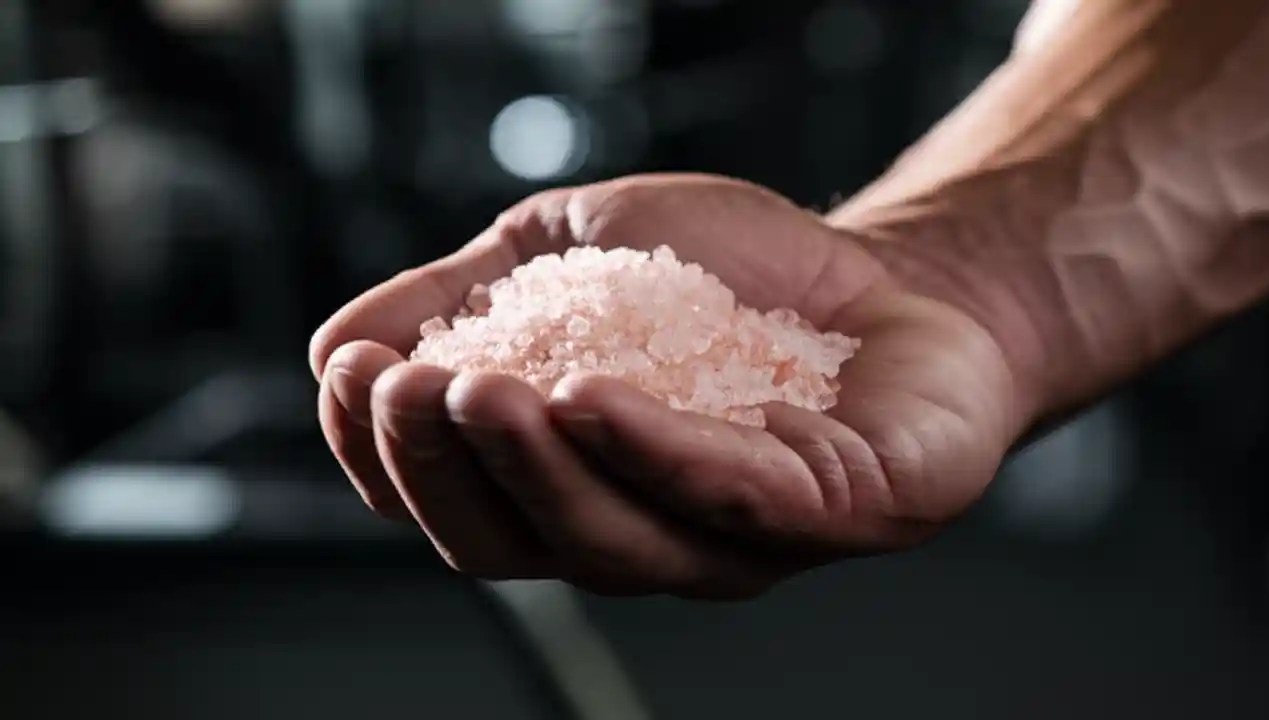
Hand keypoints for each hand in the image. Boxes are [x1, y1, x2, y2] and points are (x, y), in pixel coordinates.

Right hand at [310, 174, 1027, 598]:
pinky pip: (734, 500)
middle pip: (509, 541)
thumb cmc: (736, 278)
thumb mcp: (575, 255)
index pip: (455, 502)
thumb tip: (336, 341)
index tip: (349, 374)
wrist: (896, 275)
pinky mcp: (835, 515)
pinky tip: (591, 396)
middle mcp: (639, 533)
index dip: (386, 455)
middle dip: (443, 466)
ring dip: (533, 469)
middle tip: (401, 385)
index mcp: (572, 487)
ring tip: (480, 388)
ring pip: (608, 541)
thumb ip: (467, 293)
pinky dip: (655, 453)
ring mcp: (733, 541)